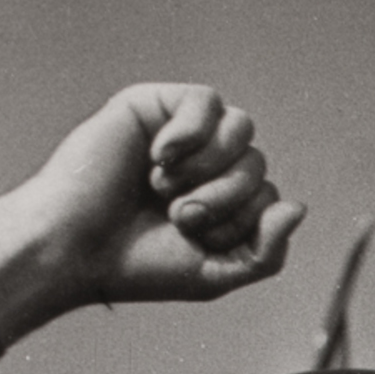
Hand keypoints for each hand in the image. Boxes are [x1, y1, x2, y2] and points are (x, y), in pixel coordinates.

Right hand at [0, 84, 302, 343]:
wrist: (76, 250)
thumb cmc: (140, 264)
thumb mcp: (217, 273)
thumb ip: (267, 251)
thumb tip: (298, 207)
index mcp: (224, 199)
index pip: (271, 197)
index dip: (243, 223)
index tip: (195, 239)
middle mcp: (207, 163)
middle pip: (258, 163)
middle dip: (225, 199)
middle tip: (177, 216)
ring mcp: (181, 133)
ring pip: (241, 128)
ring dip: (210, 168)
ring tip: (165, 188)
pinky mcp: (152, 105)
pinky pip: (205, 100)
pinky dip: (190, 132)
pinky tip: (159, 157)